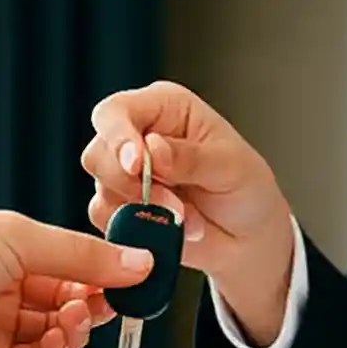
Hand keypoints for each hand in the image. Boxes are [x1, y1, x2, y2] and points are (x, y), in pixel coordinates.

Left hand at [0, 211, 152, 347]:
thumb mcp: (18, 238)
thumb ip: (83, 256)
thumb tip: (139, 261)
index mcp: (1, 253)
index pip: (65, 265)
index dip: (98, 271)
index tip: (133, 273)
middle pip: (65, 303)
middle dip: (93, 302)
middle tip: (116, 299)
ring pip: (57, 338)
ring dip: (77, 328)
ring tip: (79, 317)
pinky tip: (61, 338)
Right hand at [82, 80, 294, 346]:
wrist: (248, 239)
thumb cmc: (246, 191)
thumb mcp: (230, 167)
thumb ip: (190, 157)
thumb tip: (152, 147)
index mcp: (164, 108)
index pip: (117, 112)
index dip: (119, 137)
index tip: (137, 165)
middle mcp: (137, 136)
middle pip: (98, 153)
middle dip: (132, 185)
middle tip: (174, 205)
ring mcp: (125, 174)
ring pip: (101, 189)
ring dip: (143, 210)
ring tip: (185, 217)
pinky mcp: (121, 209)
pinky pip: (106, 220)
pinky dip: (138, 230)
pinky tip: (171, 230)